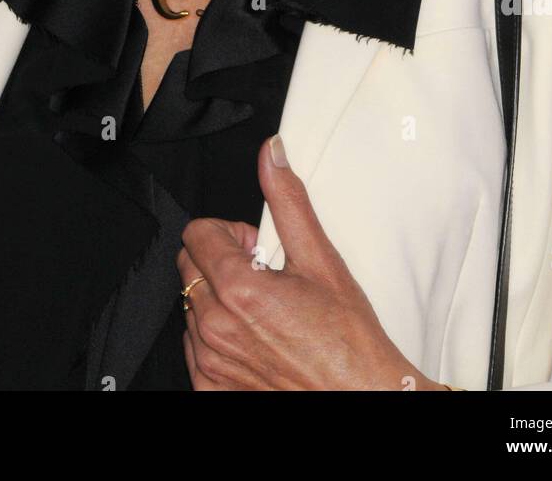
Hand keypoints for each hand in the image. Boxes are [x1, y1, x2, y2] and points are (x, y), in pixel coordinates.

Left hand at [177, 134, 444, 390]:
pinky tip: (255, 337)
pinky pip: (194, 346)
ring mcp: (210, 361)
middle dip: (223, 261)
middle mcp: (215, 326)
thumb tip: (272, 156)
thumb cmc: (347, 339)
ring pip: (192, 305)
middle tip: (264, 276)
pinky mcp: (211, 387)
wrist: (360, 395)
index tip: (257, 247)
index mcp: (238, 289)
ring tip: (265, 311)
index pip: (198, 232)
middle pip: (191, 265)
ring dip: (220, 298)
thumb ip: (288, 200)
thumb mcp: (321, 259)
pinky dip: (217, 336)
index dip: (231, 233)